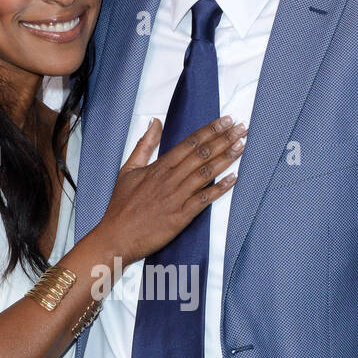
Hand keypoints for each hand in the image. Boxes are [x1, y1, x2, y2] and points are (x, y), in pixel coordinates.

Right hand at [98, 115, 245, 267]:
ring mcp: (176, 197)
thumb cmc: (121, 206)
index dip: (210, 130)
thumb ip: (144, 145)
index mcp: (158, 167)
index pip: (189, 143)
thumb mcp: (128, 170)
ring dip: (226, 158)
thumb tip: (154, 123)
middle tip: (241, 128)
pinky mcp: (181, 216)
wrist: (116, 237)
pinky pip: (205, 199)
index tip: (225, 121)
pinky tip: (234, 178)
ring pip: (206, 173)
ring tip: (241, 146)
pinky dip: (220, 188)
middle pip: (201, 154)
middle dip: (224, 139)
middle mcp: (170, 179)